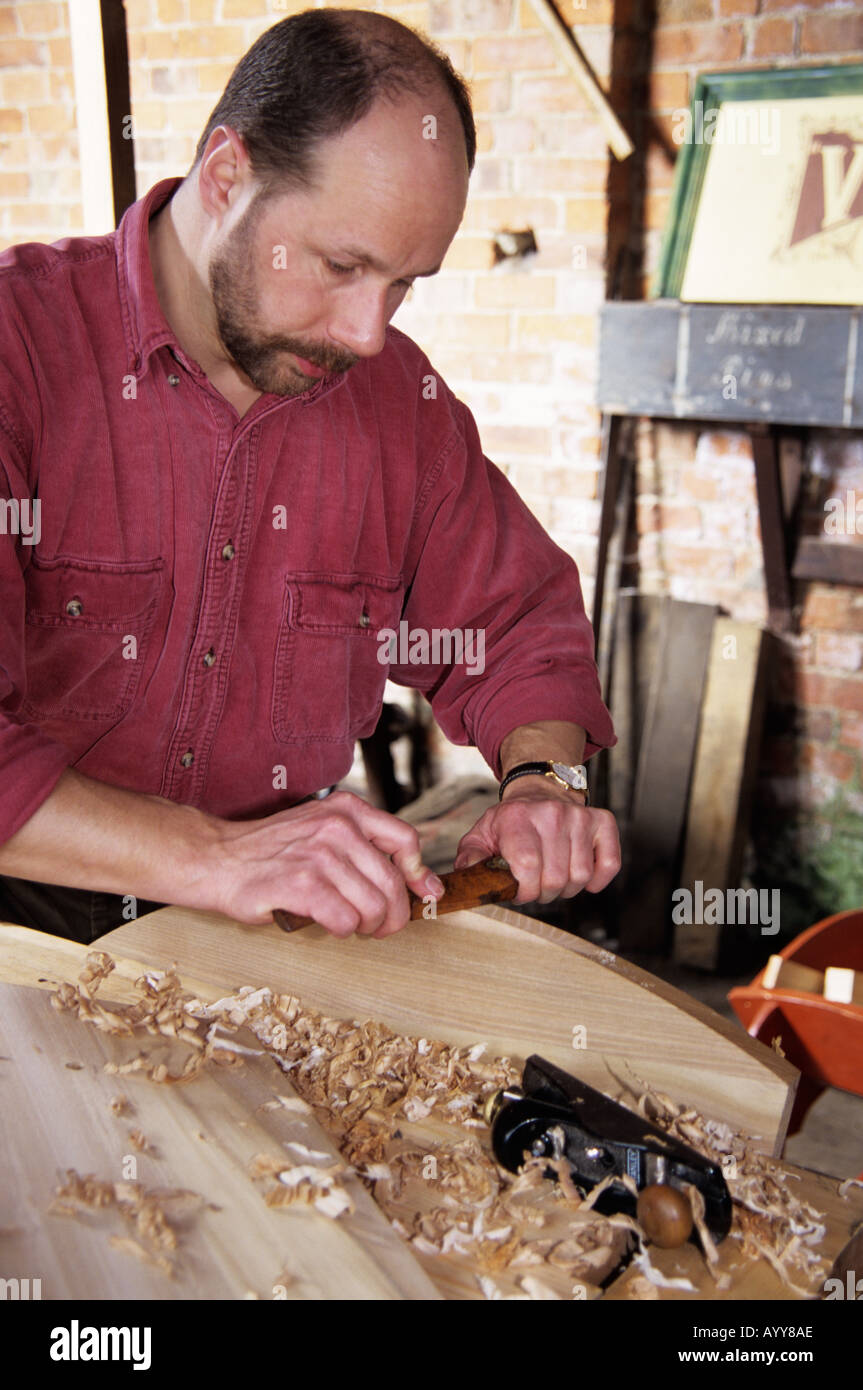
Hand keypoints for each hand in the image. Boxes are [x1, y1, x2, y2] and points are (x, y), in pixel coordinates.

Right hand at [200, 791, 443, 937]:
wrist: (215, 858)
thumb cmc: (270, 851)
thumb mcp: (321, 829)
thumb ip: (365, 847)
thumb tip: (421, 883)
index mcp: (346, 810)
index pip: (405, 840)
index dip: (419, 874)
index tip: (424, 895)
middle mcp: (336, 827)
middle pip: (392, 883)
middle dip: (392, 916)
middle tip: (380, 928)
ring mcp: (318, 855)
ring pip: (372, 907)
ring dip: (366, 926)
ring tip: (351, 926)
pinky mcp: (300, 884)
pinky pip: (344, 920)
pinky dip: (341, 930)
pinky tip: (327, 924)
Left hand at [453, 778, 619, 904]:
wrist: (539, 793)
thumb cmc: (509, 823)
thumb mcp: (481, 835)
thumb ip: (470, 858)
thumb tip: (467, 876)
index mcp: (516, 818)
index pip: (528, 867)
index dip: (525, 891)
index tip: (520, 892)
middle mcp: (550, 813)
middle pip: (555, 878)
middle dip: (543, 893)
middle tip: (536, 886)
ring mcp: (578, 816)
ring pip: (580, 876)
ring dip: (567, 888)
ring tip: (553, 878)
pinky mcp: (601, 821)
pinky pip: (610, 863)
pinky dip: (598, 880)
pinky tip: (584, 879)